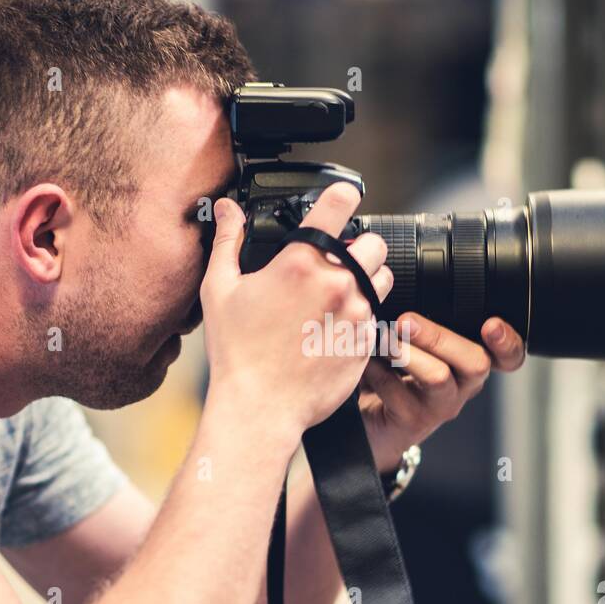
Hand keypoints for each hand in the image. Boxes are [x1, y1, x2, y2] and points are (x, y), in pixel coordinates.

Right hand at [199, 182, 392, 442]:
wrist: (259, 409)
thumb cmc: (236, 353)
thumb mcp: (220, 290)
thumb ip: (228, 241)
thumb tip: (229, 209)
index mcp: (300, 263)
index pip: (339, 204)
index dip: (343, 195)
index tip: (343, 197)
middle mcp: (336, 283)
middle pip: (374, 242)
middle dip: (360, 246)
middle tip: (339, 260)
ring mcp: (355, 313)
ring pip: (384, 277)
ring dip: (369, 278)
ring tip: (341, 293)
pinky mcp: (366, 341)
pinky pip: (378, 315)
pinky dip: (363, 314)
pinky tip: (336, 326)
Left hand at [360, 313, 525, 472]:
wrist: (368, 420)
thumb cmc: (392, 373)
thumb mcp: (410, 341)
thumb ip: (417, 319)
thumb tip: (399, 281)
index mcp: (468, 362)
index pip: (509, 356)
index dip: (508, 342)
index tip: (492, 324)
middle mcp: (462, 385)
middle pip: (477, 362)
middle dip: (440, 336)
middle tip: (406, 321)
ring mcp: (440, 406)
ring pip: (438, 377)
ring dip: (407, 352)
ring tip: (383, 340)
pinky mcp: (413, 421)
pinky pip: (398, 392)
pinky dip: (377, 370)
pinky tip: (365, 361)